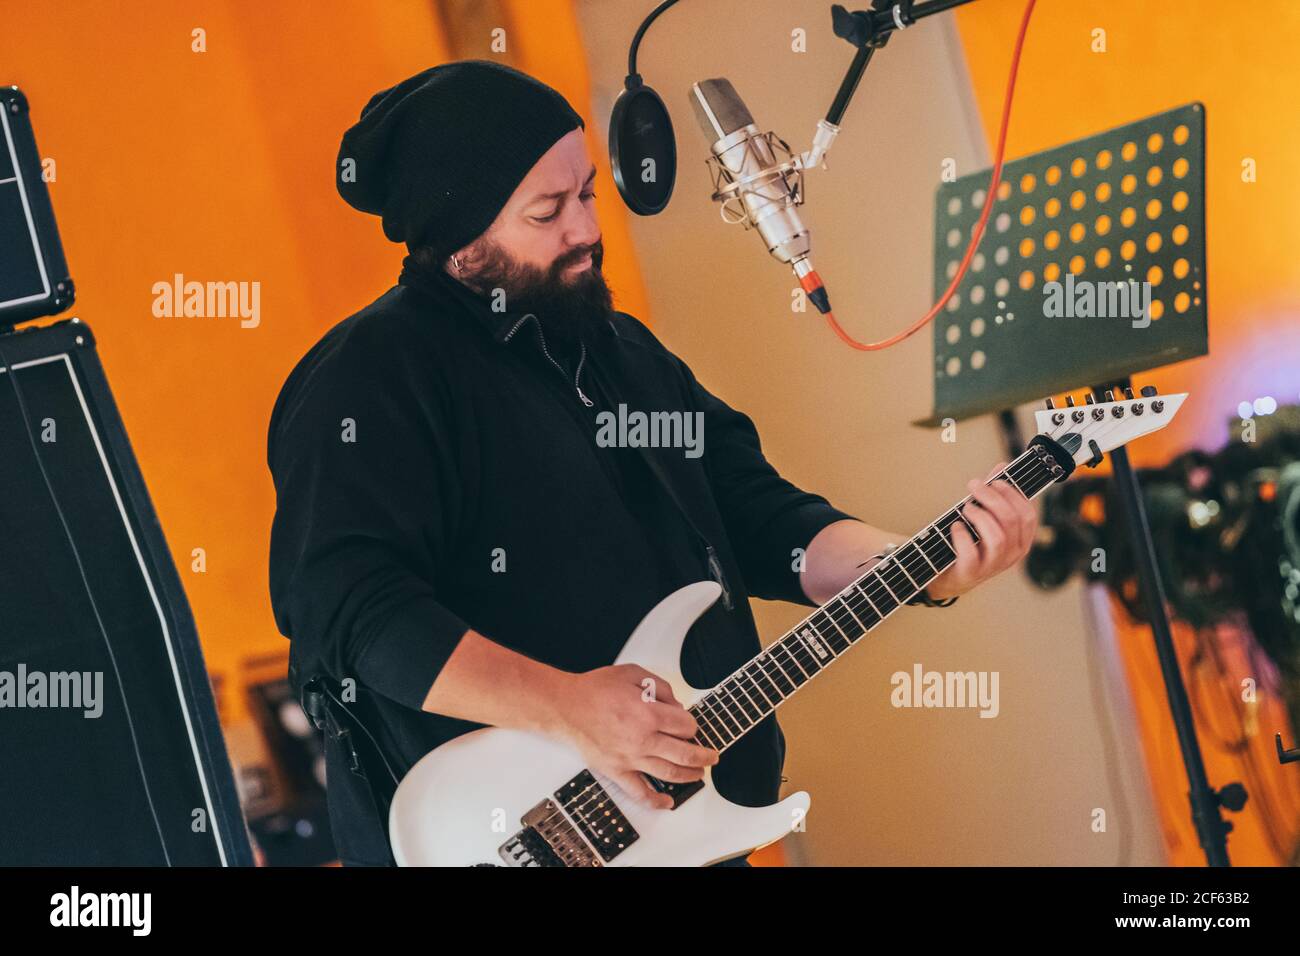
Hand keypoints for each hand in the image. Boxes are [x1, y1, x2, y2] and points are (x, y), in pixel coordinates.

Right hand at [554, 664, 718, 808]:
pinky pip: (639, 792)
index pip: (686, 726)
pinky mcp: (616, 771)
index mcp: (648, 714)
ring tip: (699, 774)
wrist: (566, 706)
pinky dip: (656, 801)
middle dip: (704, 755)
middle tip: (712, 756)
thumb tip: (676, 704)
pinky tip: (667, 802)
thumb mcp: (633, 674)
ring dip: (690, 775)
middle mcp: (642, 739)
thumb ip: (660, 686)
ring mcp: (630, 758)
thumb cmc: (595, 690)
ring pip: (669, 773)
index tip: (689, 724)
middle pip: (685, 753)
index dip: (692, 724)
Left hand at [926, 462, 1037, 600]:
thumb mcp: (985, 518)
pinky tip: (956, 526)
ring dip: (980, 516)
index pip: (1028, 515)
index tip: (996, 481)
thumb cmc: (971, 542)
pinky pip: (971, 554)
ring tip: (966, 507)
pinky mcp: (972, 573)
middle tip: (974, 485)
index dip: (1012, 494)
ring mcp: (993, 566)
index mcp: (1021, 540)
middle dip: (992, 498)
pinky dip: (962, 536)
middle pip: (1011, 521)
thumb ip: (995, 494)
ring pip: (997, 538)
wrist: (951, 575)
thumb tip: (1002, 466)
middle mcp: (1012, 555)